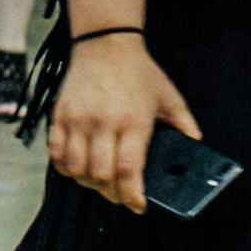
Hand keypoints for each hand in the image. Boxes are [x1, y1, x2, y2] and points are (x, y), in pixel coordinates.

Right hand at [46, 35, 199, 215]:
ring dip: (88, 183)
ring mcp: (78, 119)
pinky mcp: (60, 115)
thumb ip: (184, 123)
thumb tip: (195, 144)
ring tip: (99, 181)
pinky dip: (65, 167)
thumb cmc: (139, 71)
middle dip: (112, 194)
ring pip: (77, 168)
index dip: (132, 196)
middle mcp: (103, 123)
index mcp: (133, 121)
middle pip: (100, 175)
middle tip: (120, 195)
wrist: (105, 43)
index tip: (138, 206)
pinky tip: (77, 167)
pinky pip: (56, 152)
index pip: (128, 169)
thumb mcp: (169, 96)